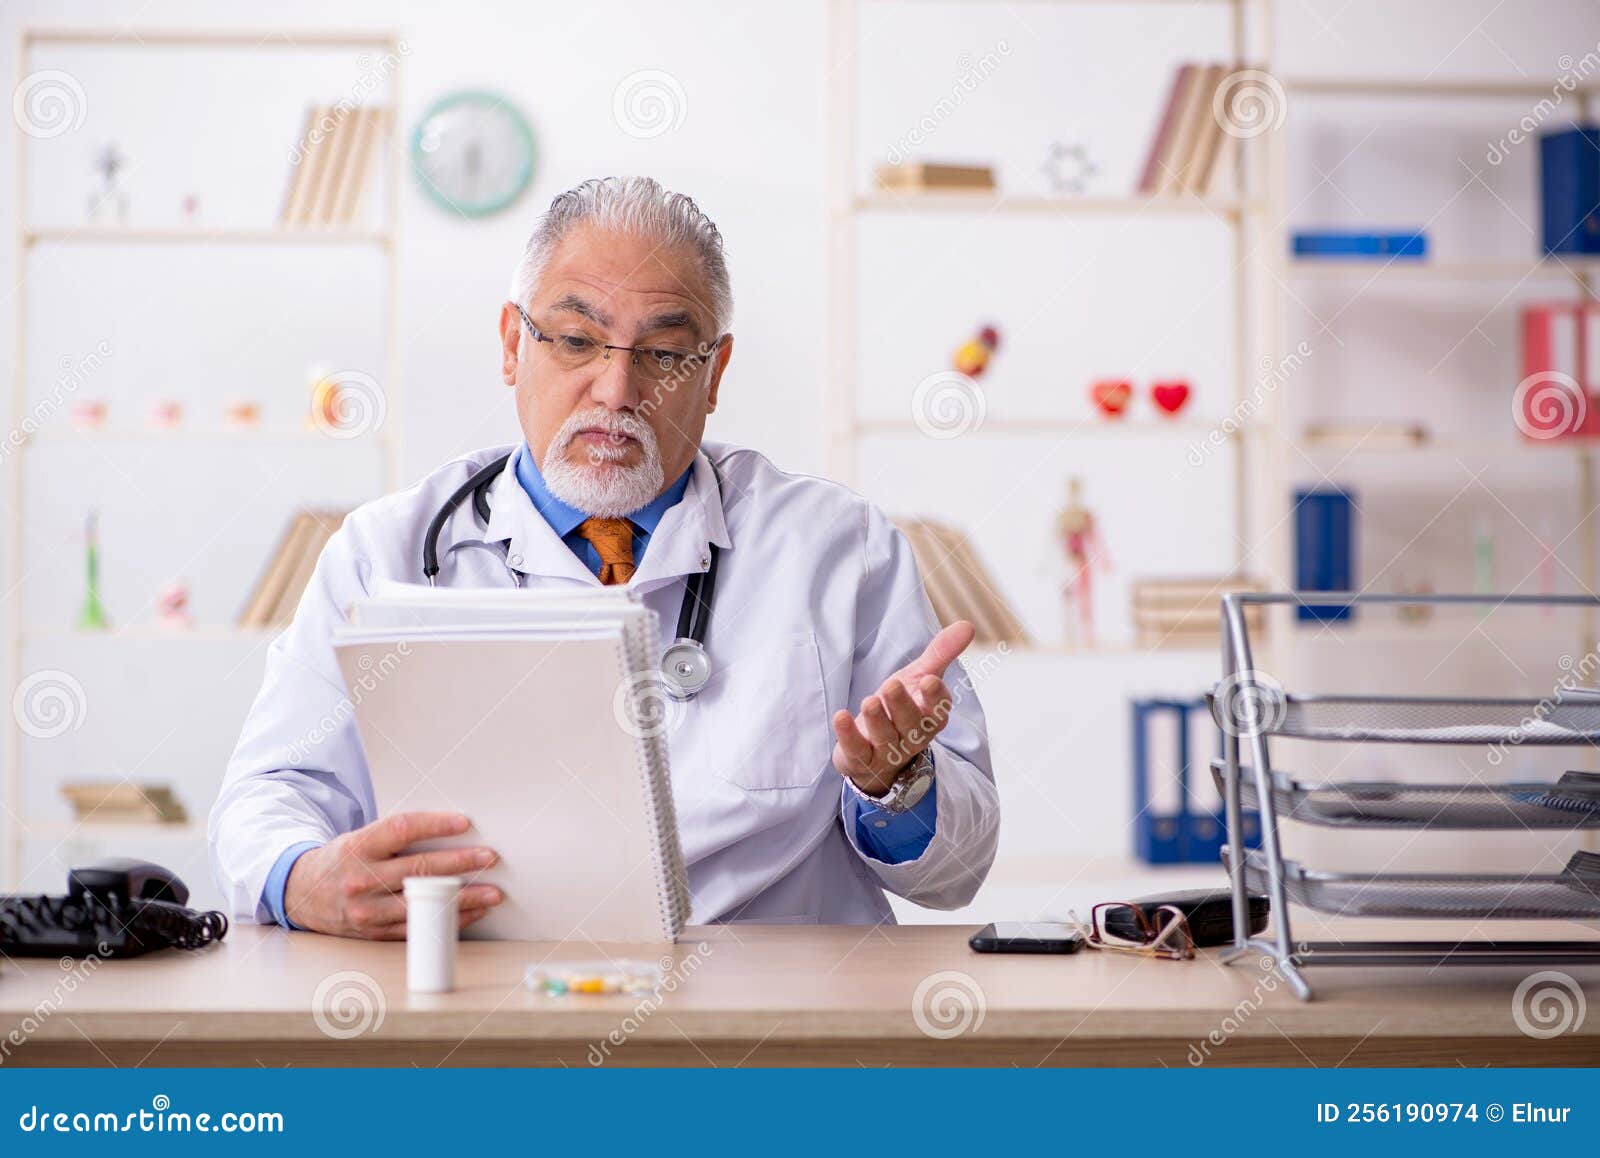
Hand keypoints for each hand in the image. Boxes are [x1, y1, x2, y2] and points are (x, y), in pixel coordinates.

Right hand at [283, 811, 502, 939]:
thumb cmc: (343, 860)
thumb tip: (449, 830)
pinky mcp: (374, 932)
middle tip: (489, 858)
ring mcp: (367, 910)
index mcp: (357, 848)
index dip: (435, 825)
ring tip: (492, 893)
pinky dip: (449, 921)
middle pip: (418, 869)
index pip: (401, 830)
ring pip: (423, 904)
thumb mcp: (360, 838)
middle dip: (460, 864)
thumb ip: (396, 837)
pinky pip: (418, 928)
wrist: (302, 893)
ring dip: (464, 899)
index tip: (464, 823)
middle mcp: (361, 879)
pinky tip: (471, 913)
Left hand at [830, 620, 973, 796]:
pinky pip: (857, 750)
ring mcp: (887, 751)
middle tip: (891, 685)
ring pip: (885, 738)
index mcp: (930, 717)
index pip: (938, 710)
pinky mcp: (862, 759)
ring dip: (877, 720)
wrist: (876, 750)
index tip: (929, 680)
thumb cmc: (901, 708)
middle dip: (901, 705)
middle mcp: (912, 736)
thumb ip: (940, 654)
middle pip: (910, 724)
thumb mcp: (919, 678)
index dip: (935, 698)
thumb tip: (968, 625)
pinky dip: (848, 735)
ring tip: (869, 701)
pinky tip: (840, 717)